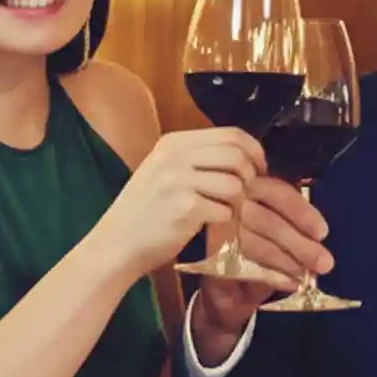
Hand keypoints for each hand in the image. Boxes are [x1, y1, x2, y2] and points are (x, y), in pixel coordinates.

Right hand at [106, 128, 264, 275]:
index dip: (254, 150)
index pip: (231, 134)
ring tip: (224, 210)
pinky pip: (225, 210)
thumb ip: (198, 158)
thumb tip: (245, 155)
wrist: (116, 243)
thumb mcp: (164, 170)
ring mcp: (178, 180)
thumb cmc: (145, 211)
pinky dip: (224, 220)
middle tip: (249, 192)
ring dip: (237, 201)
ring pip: (234, 183)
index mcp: (173, 142)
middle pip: (236, 155)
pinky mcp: (185, 208)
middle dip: (251, 175)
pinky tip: (210, 225)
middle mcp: (174, 156)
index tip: (260, 168)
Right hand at [190, 176, 331, 361]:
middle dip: (298, 243)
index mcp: (251, 188)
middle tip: (324, 263)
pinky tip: (291, 283)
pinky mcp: (211, 258)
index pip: (277, 192)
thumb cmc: (258, 250)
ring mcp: (217, 230)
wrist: (227, 290)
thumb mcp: (278, 232)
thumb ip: (294, 226)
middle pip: (267, 220)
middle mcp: (230, 203)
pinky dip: (271, 276)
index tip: (322, 232)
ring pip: (255, 243)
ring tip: (308, 276)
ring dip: (287, 261)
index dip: (301, 212)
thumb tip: (318, 238)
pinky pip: (243, 266)